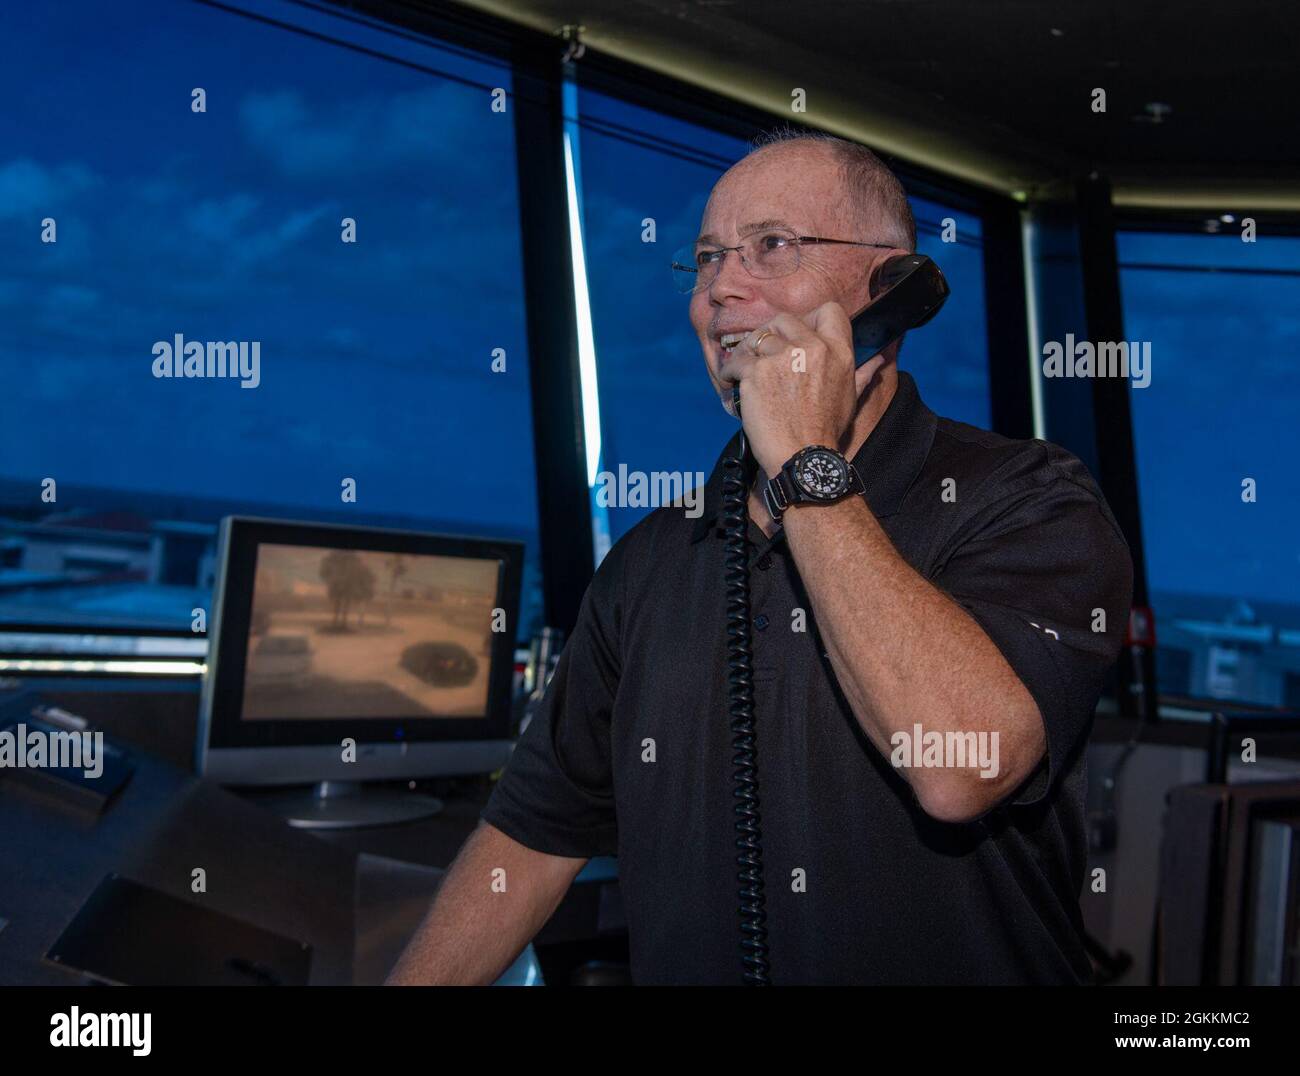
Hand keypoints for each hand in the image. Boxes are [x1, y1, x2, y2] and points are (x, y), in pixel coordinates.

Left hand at [717, 301, 884, 477]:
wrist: (801, 457)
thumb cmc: (825, 430)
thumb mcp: (850, 398)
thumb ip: (862, 374)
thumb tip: (879, 360)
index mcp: (837, 351)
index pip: (828, 310)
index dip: (810, 317)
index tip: (798, 333)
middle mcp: (811, 348)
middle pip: (785, 319)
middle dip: (773, 333)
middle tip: (765, 351)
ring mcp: (781, 358)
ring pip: (758, 337)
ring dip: (748, 351)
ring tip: (745, 368)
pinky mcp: (756, 372)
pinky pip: (737, 359)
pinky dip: (732, 370)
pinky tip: (734, 381)